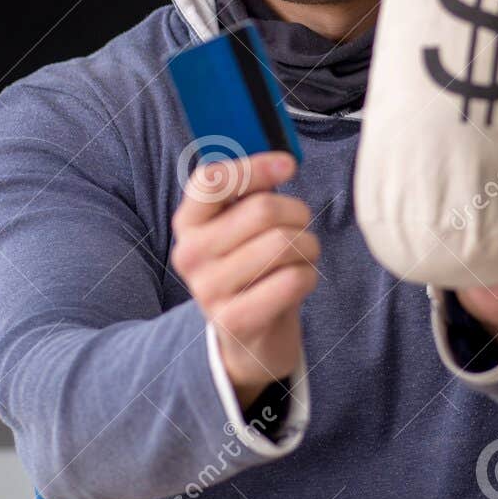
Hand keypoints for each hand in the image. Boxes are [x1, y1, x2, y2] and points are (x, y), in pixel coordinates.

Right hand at [170, 150, 318, 409]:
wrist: (248, 337)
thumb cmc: (252, 268)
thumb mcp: (240, 227)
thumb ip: (250, 192)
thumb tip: (280, 160)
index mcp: (188, 222)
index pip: (211, 180)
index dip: (255, 167)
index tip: (288, 165)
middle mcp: (190, 254)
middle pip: (261, 210)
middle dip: (297, 212)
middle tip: (302, 224)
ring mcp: (208, 290)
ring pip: (282, 244)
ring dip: (308, 245)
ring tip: (303, 254)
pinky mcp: (233, 320)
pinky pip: (291, 281)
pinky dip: (309, 275)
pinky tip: (301, 280)